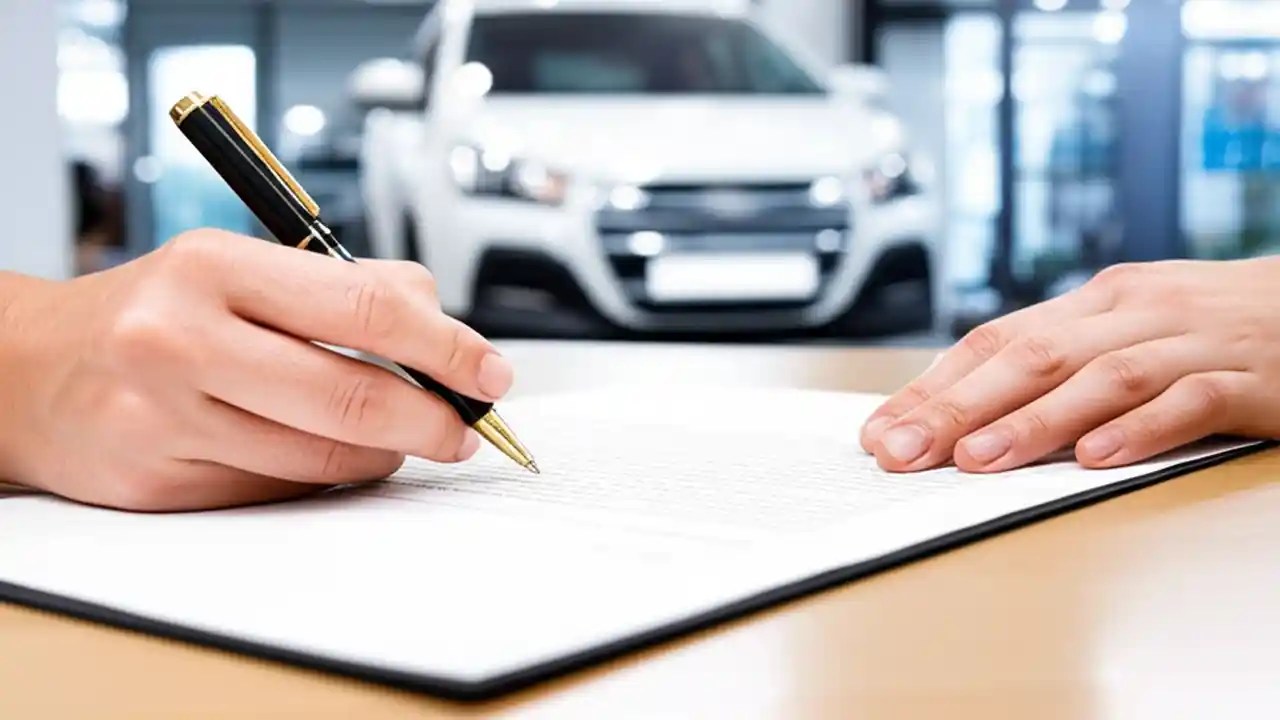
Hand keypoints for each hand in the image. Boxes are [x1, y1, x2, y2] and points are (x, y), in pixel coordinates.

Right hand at [0, 230, 513, 510]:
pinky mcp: (159, 482)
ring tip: (402, 435)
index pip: (366, 308)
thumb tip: (441, 320)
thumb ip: (345, 287)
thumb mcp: (240, 266)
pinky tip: (328, 452)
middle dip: (433, 418)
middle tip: (466, 426)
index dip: (446, 346)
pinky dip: (325, 474)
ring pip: (323, 454)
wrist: (30, 371)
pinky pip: (280, 488)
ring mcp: (165, 419)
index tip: (490, 372)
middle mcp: (181, 340)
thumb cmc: (155, 312)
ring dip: (385, 451)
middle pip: (352, 394)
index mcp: (214, 268)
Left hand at [861, 258, 1279, 472]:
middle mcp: (1136, 312)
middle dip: (959, 406)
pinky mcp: (1252, 379)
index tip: (881, 431)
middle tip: (903, 451)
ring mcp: (1194, 342)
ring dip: (1034, 421)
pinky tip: (1097, 459)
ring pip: (1103, 377)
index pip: (997, 339)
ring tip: (977, 460)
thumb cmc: (1208, 327)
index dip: (935, 386)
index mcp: (1096, 301)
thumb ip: (1056, 362)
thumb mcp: (1125, 327)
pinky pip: (1190, 403)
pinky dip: (1141, 429)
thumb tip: (960, 412)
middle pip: (1034, 356)